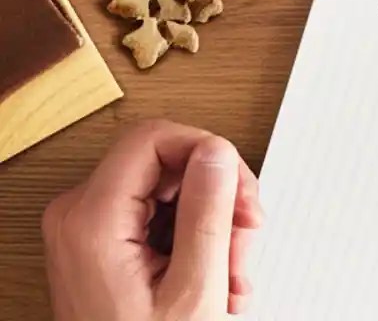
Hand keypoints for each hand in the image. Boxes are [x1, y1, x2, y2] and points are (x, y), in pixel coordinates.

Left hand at [42, 120, 263, 320]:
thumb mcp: (194, 289)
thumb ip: (207, 213)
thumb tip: (217, 153)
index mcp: (92, 220)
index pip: (154, 138)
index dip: (208, 150)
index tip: (239, 185)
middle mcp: (80, 216)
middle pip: (169, 164)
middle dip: (220, 198)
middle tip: (246, 238)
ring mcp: (89, 229)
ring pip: (173, 191)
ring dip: (216, 227)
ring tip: (233, 274)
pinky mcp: (102, 242)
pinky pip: (161, 216)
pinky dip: (197, 241)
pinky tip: (217, 277)